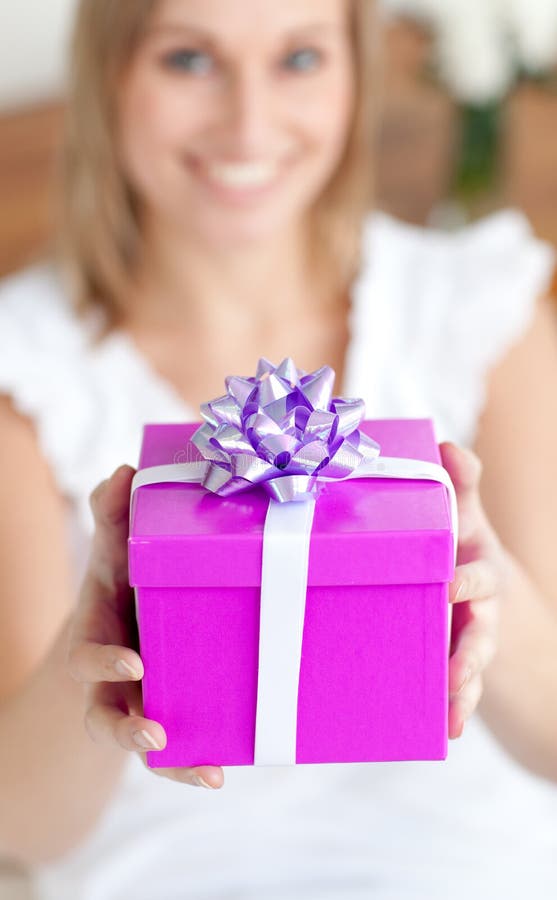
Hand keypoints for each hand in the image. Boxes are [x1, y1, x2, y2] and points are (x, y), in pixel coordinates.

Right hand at [67, 465, 223, 789]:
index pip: (87, 653)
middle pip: (105, 715)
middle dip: (125, 725)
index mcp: (99, 635)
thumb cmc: (125, 584)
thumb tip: (124, 472)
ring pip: (142, 741)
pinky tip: (220, 773)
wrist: (127, 627)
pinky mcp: (169, 715)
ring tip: (206, 772)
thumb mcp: (117, 553)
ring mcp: (139, 702)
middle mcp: (113, 679)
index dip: (103, 662)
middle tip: (153, 729)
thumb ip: (114, 515)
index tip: (132, 662)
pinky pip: (176, 754)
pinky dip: (192, 766)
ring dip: (169, 761)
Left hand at [440, 442, 509, 739]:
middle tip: (453, 671)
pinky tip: (447, 730)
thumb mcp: (464, 515)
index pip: (475, 575)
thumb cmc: (460, 542)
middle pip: (479, 633)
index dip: (464, 580)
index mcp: (477, 569)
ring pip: (471, 666)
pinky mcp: (458, 663)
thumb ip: (460, 484)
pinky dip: (456, 709)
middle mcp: (480, 609)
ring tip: (450, 711)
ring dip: (462, 688)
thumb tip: (446, 445)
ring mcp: (470, 639)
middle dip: (468, 652)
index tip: (449, 584)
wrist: (474, 583)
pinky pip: (460, 689)